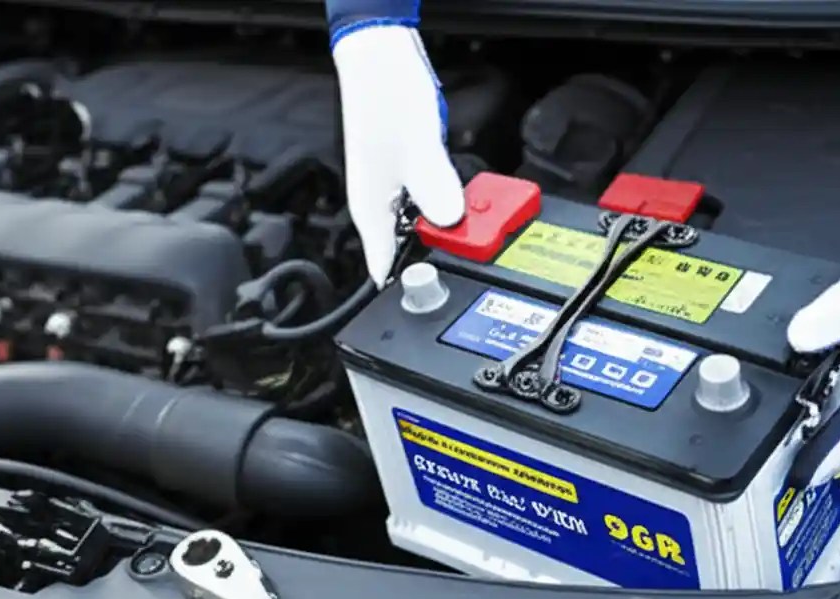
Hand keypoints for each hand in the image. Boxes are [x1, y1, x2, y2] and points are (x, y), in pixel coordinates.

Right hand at [333, 25, 464, 286]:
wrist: (381, 58)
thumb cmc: (388, 98)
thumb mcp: (422, 153)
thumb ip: (439, 195)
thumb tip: (453, 226)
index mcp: (370, 210)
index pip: (383, 267)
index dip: (408, 287)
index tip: (431, 298)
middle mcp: (375, 202)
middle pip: (409, 244)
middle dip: (439, 246)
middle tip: (470, 244)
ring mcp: (388, 185)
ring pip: (420, 220)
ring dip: (443, 220)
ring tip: (469, 218)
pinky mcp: (401, 169)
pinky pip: (424, 197)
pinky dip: (443, 198)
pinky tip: (458, 190)